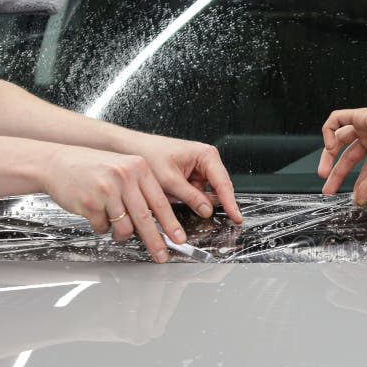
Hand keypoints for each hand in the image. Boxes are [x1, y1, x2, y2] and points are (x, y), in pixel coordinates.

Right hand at [42, 145, 187, 262]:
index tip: (179, 238)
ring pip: (125, 226)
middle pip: (145, 218)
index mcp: (138, 168)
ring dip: (122, 234)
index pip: (160, 202)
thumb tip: (159, 221)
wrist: (55, 163)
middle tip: (162, 254)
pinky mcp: (90, 203)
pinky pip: (104, 227)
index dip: (171, 224)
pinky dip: (102, 226)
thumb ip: (141, 190)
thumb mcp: (122, 169)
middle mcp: (124, 177)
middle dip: (155, 241)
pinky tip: (97, 214)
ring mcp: (107, 190)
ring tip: (116, 227)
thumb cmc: (91, 168)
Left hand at [120, 134, 241, 223]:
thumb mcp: (170, 180)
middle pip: (218, 189)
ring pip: (206, 193)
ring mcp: (199, 169)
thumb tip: (207, 211)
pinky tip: (175, 197)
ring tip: (176, 197)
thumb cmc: (148, 154)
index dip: (230, 202)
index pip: (223, 183)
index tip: (236, 217)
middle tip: (207, 218)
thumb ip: (191, 197)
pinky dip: (187, 199)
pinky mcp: (191, 176)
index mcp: (206, 155)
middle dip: (210, 203)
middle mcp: (206, 160)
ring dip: (194, 201)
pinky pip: (196, 193)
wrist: (130, 149)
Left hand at [318, 107, 366, 203]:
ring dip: (328, 155)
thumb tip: (359, 198)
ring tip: (325, 171)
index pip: (358, 167)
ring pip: (338, 138)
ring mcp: (365, 127)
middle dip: (335, 171)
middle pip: (346, 155)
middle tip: (327, 185)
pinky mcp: (361, 116)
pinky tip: (331, 147)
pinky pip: (337, 119)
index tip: (342, 193)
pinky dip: (328, 131)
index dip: (349, 180)